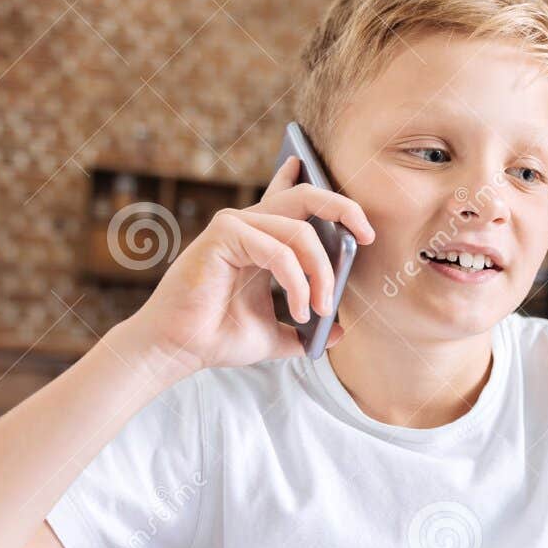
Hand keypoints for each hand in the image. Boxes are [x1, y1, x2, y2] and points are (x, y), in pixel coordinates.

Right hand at [120, 156, 375, 375]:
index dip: (330, 198)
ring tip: (321, 310)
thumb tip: (338, 332)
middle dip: (343, 210)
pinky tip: (299, 311)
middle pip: (307, 197)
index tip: (362, 221)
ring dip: (320, 273)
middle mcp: (250, 225)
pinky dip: (296, 282)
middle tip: (366, 237)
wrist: (181, 350)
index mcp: (262, 239)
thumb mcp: (277, 334)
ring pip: (300, 233)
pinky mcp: (224, 235)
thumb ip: (306, 329)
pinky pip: (278, 250)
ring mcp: (235, 225)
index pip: (294, 199)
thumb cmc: (219, 337)